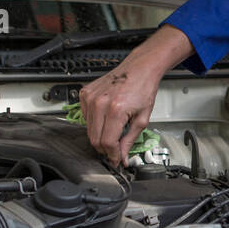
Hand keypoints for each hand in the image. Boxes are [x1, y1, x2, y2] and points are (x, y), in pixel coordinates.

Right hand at [78, 25, 192, 165]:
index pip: (107, 143)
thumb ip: (130, 140)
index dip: (112, 155)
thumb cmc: (143, 88)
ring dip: (100, 136)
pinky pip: (85, 117)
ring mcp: (90, 97)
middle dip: (105, 148)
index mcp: (116, 110)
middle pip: (95, 139)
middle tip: (115, 150)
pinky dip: (94, 122)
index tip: (117, 159)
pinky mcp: (85, 93)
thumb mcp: (142, 119)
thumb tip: (123, 157)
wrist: (139, 68)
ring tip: (113, 130)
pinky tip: (106, 117)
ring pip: (88, 130)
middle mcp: (100, 103)